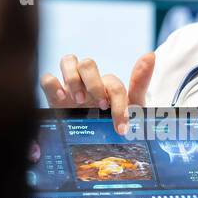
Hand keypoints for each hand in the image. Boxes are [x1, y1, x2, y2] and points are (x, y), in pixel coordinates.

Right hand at [41, 52, 155, 133]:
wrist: (94, 142)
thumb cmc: (112, 123)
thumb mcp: (131, 109)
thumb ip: (140, 83)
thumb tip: (150, 54)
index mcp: (107, 85)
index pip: (113, 84)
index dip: (119, 104)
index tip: (121, 126)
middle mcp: (88, 81)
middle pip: (88, 63)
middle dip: (94, 84)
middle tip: (100, 106)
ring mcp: (70, 86)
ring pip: (68, 60)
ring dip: (73, 79)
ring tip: (79, 100)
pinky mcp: (53, 95)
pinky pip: (47, 78)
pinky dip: (52, 84)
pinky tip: (60, 97)